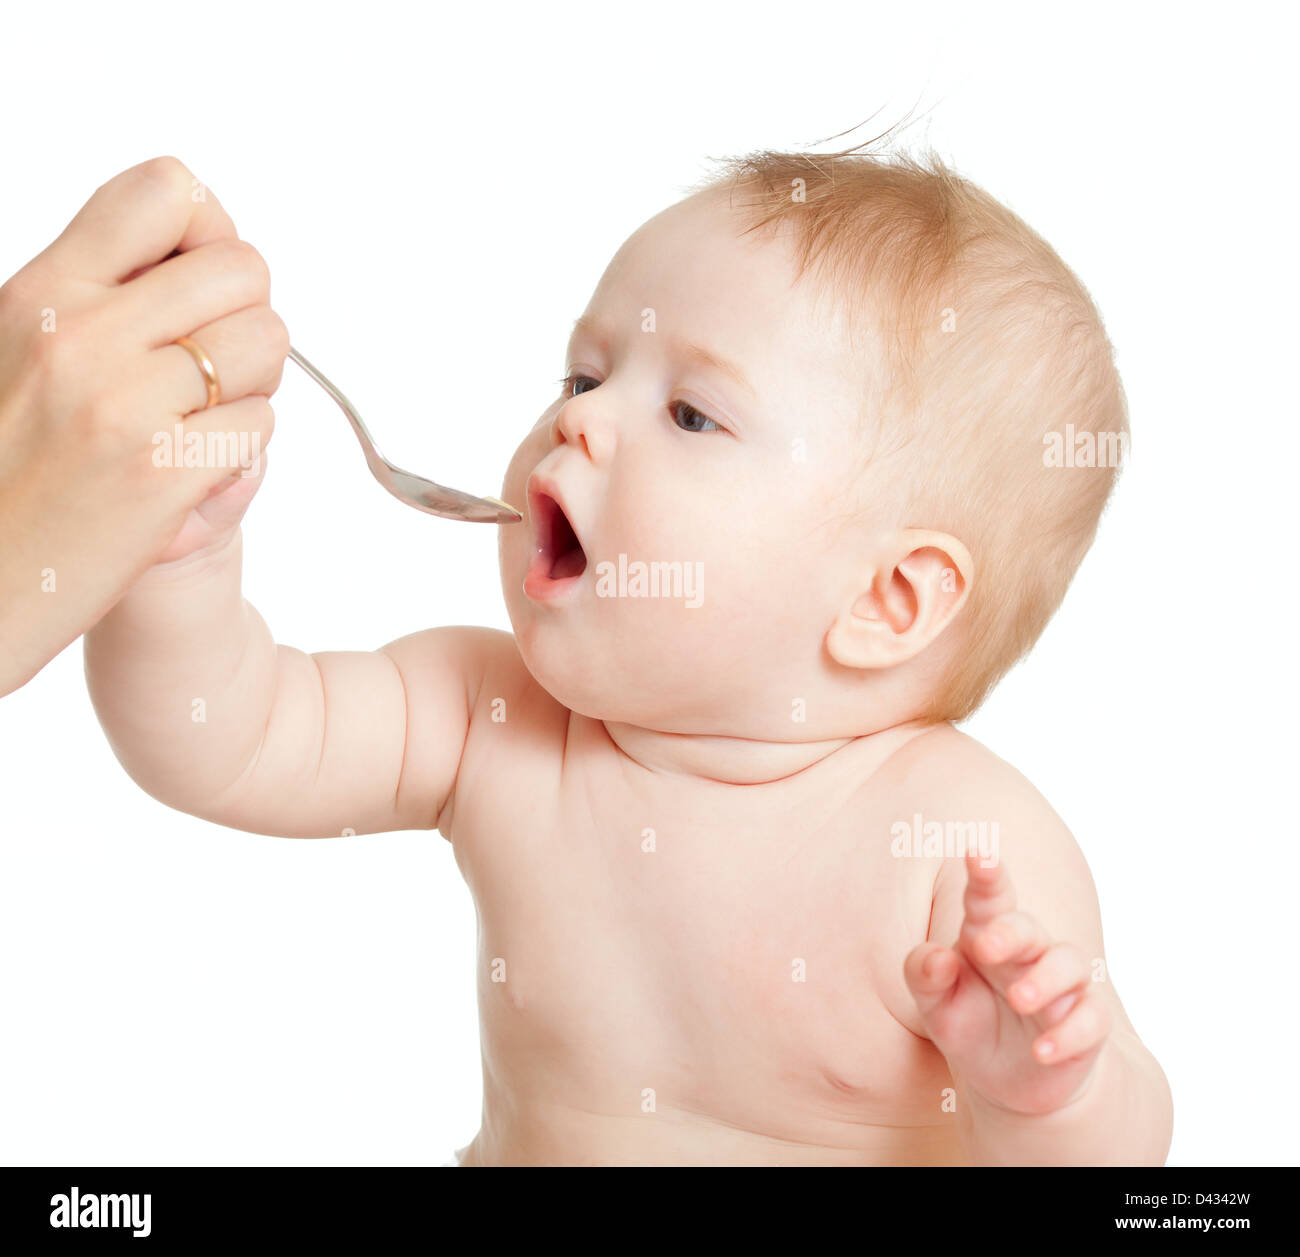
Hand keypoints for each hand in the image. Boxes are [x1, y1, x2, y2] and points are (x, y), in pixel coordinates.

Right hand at [0, 155, 287, 695]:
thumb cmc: (8, 465)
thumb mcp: (19, 348)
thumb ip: (97, 298)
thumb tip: (193, 256)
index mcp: (45, 291)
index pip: (167, 190)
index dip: (210, 232)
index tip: (197, 282)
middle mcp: (83, 335)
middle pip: (244, 268)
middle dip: (245, 317)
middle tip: (207, 366)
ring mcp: (125, 405)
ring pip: (267, 342)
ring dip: (254, 381)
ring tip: (198, 415)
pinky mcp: (163, 474)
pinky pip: (260, 425)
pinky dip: (242, 445)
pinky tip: (191, 466)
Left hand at [904, 853, 1111, 1115]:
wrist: (1008, 1083)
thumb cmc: (968, 1024)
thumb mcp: (935, 1005)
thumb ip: (924, 976)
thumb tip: (934, 957)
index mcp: (987, 935)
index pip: (988, 897)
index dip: (986, 874)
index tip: (977, 853)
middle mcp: (1029, 952)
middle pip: (1029, 927)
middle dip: (1010, 932)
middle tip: (984, 946)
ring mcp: (1063, 987)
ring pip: (1070, 963)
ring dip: (1045, 979)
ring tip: (1019, 998)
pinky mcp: (1087, 1025)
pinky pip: (1091, 1020)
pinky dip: (1069, 1034)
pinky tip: (1042, 1050)